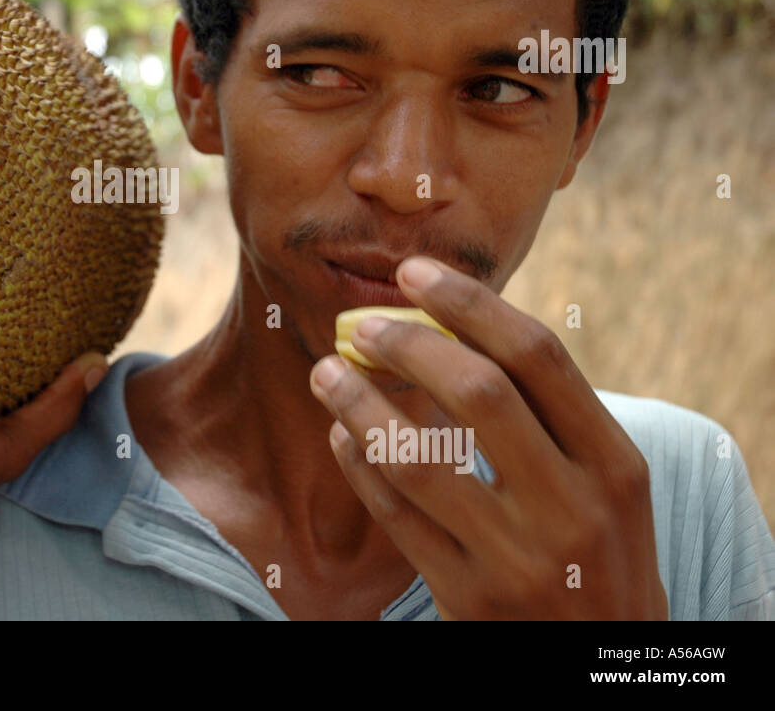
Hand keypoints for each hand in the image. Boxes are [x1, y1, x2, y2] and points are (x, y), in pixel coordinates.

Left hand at [310, 256, 667, 619]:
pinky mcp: (468, 599)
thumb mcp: (605, 488)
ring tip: (328, 371)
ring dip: (361, 402)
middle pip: (479, 392)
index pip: (539, 356)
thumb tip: (455, 328)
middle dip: (408, 344)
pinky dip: (359, 463)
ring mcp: (519, 558)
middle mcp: (575, 507)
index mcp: (615, 463)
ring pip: (418, 455)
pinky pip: (395, 515)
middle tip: (362, 323)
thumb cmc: (596, 556)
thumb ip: (549, 419)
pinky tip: (342, 434)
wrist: (605, 669)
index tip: (416, 273)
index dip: (470, 304)